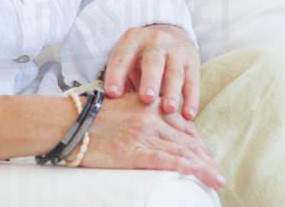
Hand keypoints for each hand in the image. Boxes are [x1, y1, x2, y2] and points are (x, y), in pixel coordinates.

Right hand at [82, 92, 223, 189]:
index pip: (182, 125)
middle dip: (204, 158)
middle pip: (186, 139)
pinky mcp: (133, 152)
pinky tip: (199, 174)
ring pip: (182, 150)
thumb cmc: (92, 118)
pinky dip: (187, 168)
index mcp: (149, 105)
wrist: (68, 122)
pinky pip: (166, 160)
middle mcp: (151, 116)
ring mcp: (143, 134)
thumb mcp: (123, 107)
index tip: (206, 156)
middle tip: (216, 172)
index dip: (198, 142)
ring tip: (215, 179)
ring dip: (202, 167)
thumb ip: (142, 113)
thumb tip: (158, 129)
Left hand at [103, 24, 199, 118]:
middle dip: (150, 80)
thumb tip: (111, 109)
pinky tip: (188, 115)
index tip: (112, 94)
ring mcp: (176, 49)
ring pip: (174, 71)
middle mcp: (155, 41)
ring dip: (172, 91)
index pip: (122, 57)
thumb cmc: (140, 57)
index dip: (116, 75)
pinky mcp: (192, 60)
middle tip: (146, 98)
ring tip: (168, 109)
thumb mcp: (127, 61)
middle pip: (152, 61)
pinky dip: (191, 99)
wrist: (169, 34)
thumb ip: (120, 81)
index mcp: (133, 40)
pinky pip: (193, 80)